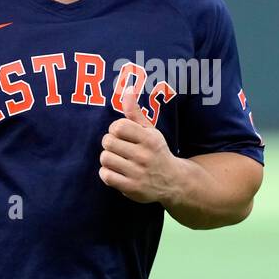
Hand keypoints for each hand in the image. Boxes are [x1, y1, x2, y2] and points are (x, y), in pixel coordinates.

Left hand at [99, 83, 184, 204]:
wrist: (173, 182)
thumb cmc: (157, 152)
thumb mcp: (150, 131)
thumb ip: (136, 112)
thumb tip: (126, 89)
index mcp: (149, 139)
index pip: (118, 126)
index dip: (115, 129)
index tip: (121, 134)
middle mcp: (144, 156)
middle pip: (108, 142)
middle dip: (110, 143)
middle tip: (118, 147)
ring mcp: (137, 173)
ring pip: (105, 158)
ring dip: (108, 158)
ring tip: (117, 159)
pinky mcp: (131, 188)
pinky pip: (106, 176)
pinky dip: (107, 173)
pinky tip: (116, 172)